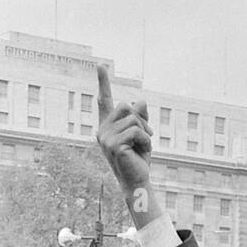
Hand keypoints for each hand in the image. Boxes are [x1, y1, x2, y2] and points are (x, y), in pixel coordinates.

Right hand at [96, 65, 153, 205]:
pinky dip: (145, 140)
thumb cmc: (138, 160)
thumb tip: (140, 100)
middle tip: (146, 137)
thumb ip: (140, 117)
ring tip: (143, 147)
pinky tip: (143, 151)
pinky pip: (136, 131)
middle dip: (140, 119)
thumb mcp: (141, 135)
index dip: (103, 82)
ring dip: (145, 132)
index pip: (104, 101)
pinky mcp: (114, 145)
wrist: (137, 182)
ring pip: (133, 119)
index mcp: (107, 126)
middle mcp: (102, 130)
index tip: (100, 64)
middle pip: (125, 106)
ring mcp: (106, 138)